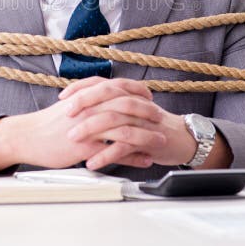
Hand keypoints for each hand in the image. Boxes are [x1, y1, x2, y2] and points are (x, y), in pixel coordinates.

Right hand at [0, 77, 164, 172]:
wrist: (27, 136)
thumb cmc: (47, 123)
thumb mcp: (69, 104)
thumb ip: (87, 100)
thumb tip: (102, 98)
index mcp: (87, 95)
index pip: (119, 86)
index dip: (137, 90)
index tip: (149, 95)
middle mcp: (90, 107)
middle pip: (127, 105)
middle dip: (147, 111)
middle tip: (160, 117)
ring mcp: (89, 127)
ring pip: (125, 128)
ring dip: (146, 135)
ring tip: (159, 142)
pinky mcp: (86, 146)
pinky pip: (115, 151)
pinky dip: (133, 156)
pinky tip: (143, 160)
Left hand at [60, 77, 197, 169]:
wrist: (181, 139)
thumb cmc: (150, 126)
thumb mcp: (128, 111)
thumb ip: (108, 106)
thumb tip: (80, 104)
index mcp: (127, 93)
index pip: (100, 83)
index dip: (81, 88)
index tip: (63, 97)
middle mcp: (134, 102)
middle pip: (106, 95)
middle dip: (84, 103)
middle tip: (66, 115)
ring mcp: (141, 121)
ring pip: (114, 119)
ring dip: (91, 129)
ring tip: (73, 139)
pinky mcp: (147, 140)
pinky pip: (124, 146)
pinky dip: (106, 154)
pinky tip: (92, 162)